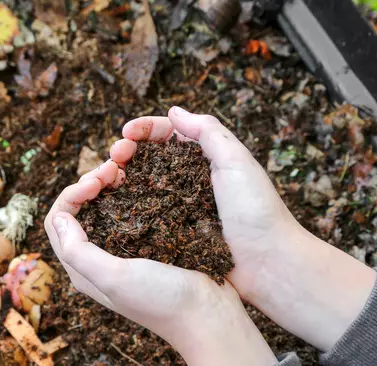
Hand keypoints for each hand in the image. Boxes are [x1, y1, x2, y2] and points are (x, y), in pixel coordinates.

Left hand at [44, 162, 276, 365]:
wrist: (209, 315)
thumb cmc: (161, 300)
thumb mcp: (115, 278)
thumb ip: (79, 252)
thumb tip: (58, 218)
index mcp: (83, 269)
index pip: (58, 221)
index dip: (71, 194)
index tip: (96, 182)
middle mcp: (99, 258)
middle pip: (79, 209)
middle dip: (89, 183)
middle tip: (113, 168)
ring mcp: (125, 248)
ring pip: (104, 205)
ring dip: (109, 183)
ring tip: (124, 168)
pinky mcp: (148, 241)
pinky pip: (131, 208)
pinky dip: (131, 189)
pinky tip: (142, 179)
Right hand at [109, 107, 375, 351]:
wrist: (268, 265)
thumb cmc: (257, 211)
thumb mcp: (236, 161)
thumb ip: (208, 131)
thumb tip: (174, 111)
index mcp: (205, 158)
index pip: (168, 134)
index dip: (144, 129)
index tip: (126, 133)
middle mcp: (189, 180)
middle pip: (148, 157)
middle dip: (127, 150)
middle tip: (114, 155)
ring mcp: (178, 207)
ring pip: (141, 184)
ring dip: (121, 176)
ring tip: (107, 177)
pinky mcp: (172, 233)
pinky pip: (144, 215)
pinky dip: (126, 206)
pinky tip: (113, 204)